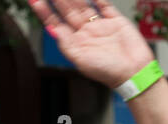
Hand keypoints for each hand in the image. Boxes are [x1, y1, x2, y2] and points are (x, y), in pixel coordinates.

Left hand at [28, 0, 153, 88]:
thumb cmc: (108, 72)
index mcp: (76, 43)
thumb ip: (66, 44)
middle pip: (67, 10)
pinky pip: (103, 4)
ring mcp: (100, 25)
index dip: (45, 11)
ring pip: (82, 4)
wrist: (133, 72)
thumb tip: (51, 29)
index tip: (34, 1)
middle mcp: (86, 33)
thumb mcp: (81, 60)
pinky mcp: (115, 20)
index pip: (56, 23)